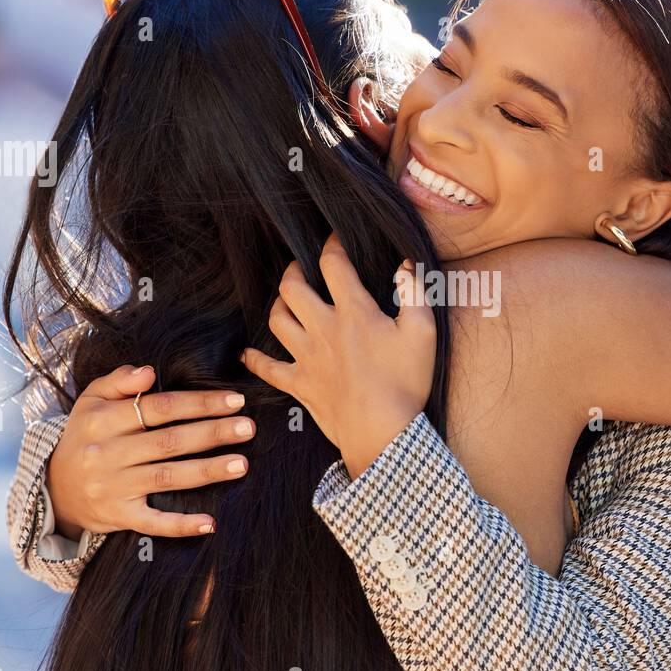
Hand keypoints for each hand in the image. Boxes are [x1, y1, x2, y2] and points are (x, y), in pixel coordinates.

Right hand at [44, 364, 254, 539]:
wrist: (54, 487)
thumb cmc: (86, 435)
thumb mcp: (91, 400)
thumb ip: (119, 381)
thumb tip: (149, 371)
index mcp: (103, 420)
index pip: (159, 407)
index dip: (199, 403)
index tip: (234, 401)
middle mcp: (107, 454)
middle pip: (169, 441)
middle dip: (213, 433)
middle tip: (248, 428)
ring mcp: (113, 487)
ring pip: (168, 478)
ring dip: (207, 471)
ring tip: (242, 464)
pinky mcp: (118, 516)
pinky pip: (152, 523)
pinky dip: (181, 525)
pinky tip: (210, 522)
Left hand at [240, 233, 434, 477]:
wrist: (382, 433)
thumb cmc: (406, 383)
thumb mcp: (422, 333)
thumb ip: (414, 293)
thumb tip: (404, 265)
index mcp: (353, 312)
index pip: (333, 265)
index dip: (331, 244)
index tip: (334, 238)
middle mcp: (323, 329)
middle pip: (292, 287)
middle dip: (293, 270)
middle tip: (300, 266)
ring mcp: (306, 357)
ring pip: (277, 320)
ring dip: (278, 305)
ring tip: (286, 301)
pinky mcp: (299, 384)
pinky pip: (268, 369)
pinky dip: (255, 360)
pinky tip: (248, 355)